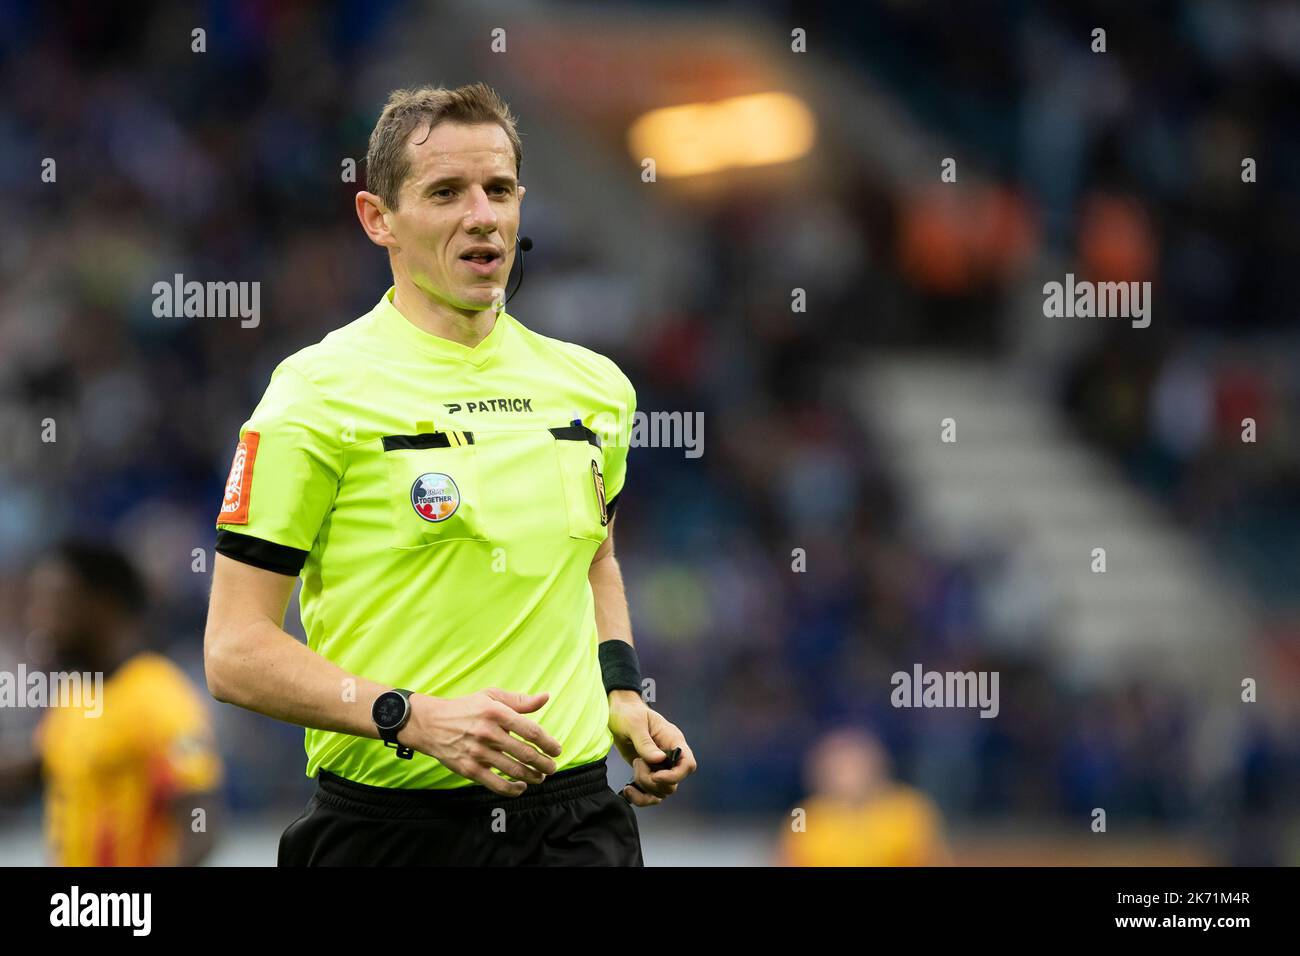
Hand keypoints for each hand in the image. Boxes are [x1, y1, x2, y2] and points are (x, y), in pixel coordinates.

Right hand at [400, 688, 562, 796]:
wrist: (430, 724)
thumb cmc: (465, 708)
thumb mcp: (491, 696)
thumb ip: (519, 700)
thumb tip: (546, 697)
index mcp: (496, 712)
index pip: (531, 731)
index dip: (549, 743)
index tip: (557, 750)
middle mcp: (488, 733)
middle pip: (526, 754)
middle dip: (544, 764)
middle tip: (552, 768)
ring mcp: (478, 753)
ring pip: (514, 771)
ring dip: (533, 777)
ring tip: (540, 777)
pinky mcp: (469, 769)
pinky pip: (497, 785)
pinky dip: (513, 790)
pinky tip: (521, 787)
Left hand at [607, 690, 696, 806]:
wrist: (617, 713)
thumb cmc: (628, 713)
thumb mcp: (634, 724)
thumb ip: (645, 743)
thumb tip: (659, 760)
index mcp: (673, 740)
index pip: (688, 764)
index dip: (675, 775)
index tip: (656, 775)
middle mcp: (669, 756)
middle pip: (673, 783)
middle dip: (653, 781)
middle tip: (637, 763)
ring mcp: (659, 767)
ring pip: (662, 791)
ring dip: (645, 786)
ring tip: (634, 766)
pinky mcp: (647, 774)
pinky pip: (650, 795)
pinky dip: (640, 798)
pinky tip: (628, 789)